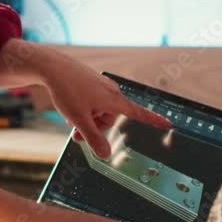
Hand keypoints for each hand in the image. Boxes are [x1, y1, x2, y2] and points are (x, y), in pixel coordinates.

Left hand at [37, 51, 170, 158]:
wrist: (52, 67)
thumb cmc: (67, 90)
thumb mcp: (79, 119)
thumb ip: (93, 138)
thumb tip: (106, 155)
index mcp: (114, 100)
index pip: (139, 113)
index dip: (154, 120)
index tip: (168, 124)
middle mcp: (111, 91)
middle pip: (109, 119)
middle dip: (95, 128)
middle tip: (76, 135)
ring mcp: (101, 86)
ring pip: (99, 111)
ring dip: (87, 119)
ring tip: (70, 119)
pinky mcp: (92, 83)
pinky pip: (92, 102)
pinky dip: (83, 109)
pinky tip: (70, 108)